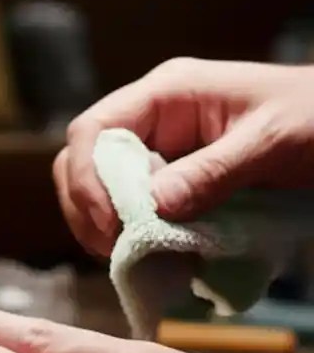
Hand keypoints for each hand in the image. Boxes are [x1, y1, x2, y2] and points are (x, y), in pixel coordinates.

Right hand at [56, 59, 313, 255]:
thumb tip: (152, 208)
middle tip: (117, 249)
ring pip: (100, 191)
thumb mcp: (271, 142)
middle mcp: (152, 120)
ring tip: (137, 258)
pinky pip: (132, 209)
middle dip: (89, 210)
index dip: (86, 179)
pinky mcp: (172, 180)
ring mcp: (160, 150)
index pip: (92, 130)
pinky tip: (156, 256)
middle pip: (82, 163)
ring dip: (107, 228)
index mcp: (167, 94)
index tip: (110, 224)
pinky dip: (134, 236)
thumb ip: (211, 173)